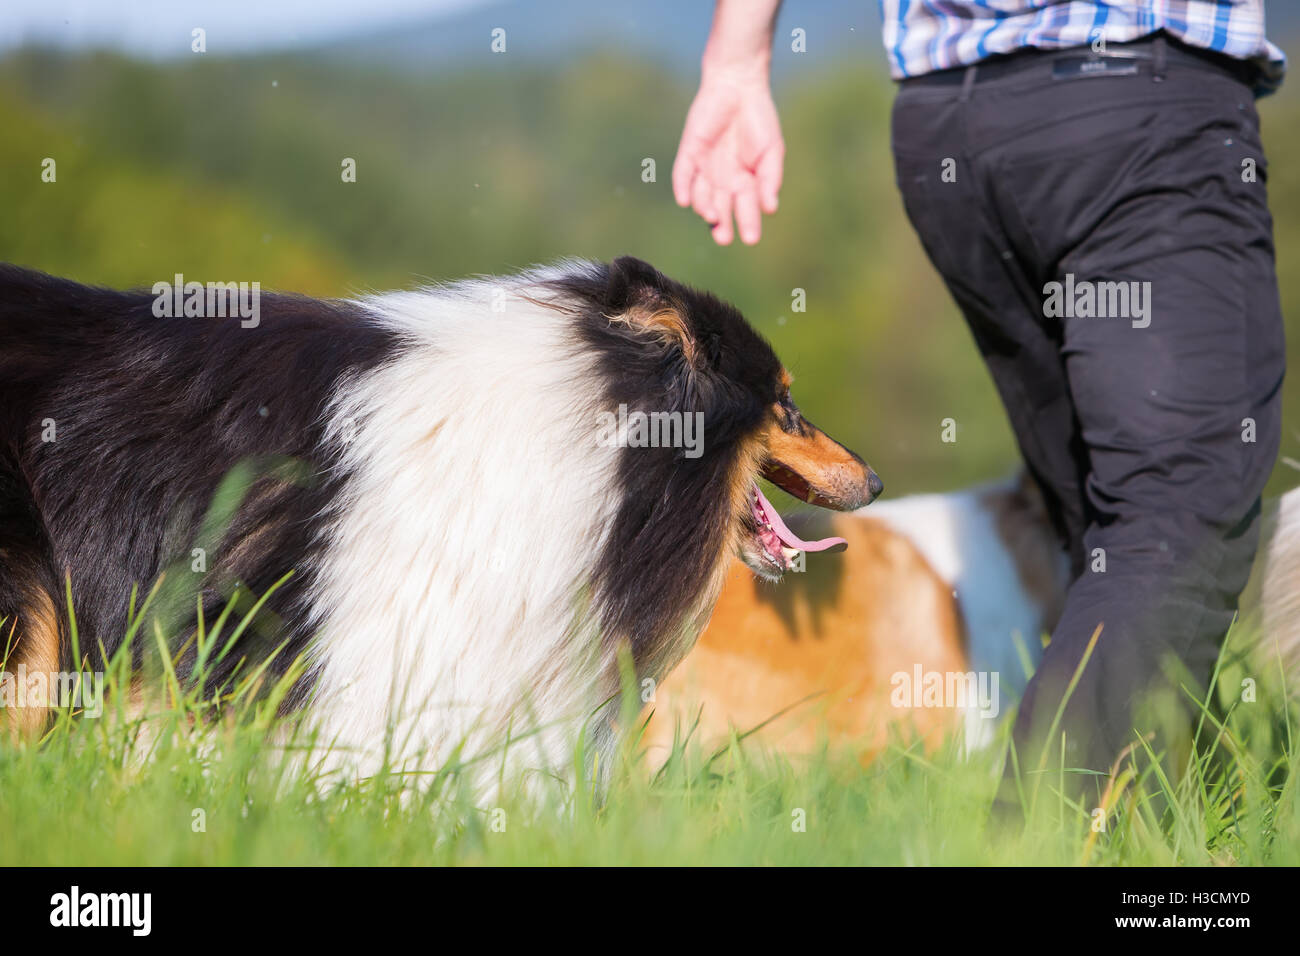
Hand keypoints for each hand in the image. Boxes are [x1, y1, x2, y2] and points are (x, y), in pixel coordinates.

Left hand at [672, 65, 783, 245]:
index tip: (750, 238)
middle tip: (724, 238)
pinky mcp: (689, 153)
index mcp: (745, 181)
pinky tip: (686, 200)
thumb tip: (771, 208)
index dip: (747, 224)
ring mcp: (704, 168)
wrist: (738, 86)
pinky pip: (683, 175)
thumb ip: (770, 179)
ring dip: (705, 208)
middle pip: (721, 209)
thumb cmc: (759, 119)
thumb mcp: (771, 151)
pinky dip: (683, 188)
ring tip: (712, 215)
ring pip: (701, 196)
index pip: (745, 209)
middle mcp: (723, 180)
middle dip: (722, 225)